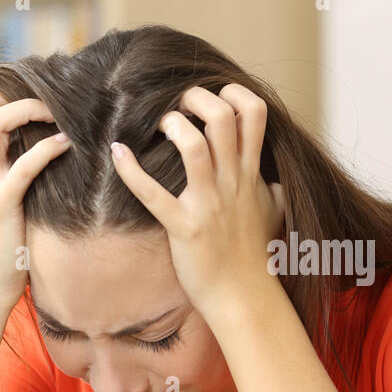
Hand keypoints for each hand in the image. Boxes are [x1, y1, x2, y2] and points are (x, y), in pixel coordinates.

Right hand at [0, 85, 71, 310]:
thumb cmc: (8, 246)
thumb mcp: (17, 202)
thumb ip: (26, 175)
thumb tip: (56, 155)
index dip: (6, 93)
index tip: (44, 99)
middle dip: (21, 95)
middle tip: (55, 103)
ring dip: (28, 111)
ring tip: (58, 116)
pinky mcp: (2, 206)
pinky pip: (21, 169)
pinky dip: (44, 151)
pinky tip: (65, 145)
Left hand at [109, 84, 285, 317]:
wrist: (245, 297)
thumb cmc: (256, 256)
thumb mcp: (274, 215)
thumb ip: (272, 192)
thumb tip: (275, 183)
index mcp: (250, 175)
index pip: (255, 114)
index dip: (234, 93)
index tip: (215, 96)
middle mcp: (232, 183)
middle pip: (222, 118)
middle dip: (196, 98)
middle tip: (178, 102)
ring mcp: (208, 204)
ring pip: (194, 145)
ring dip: (173, 124)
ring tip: (160, 123)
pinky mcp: (183, 227)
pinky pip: (152, 194)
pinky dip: (130, 170)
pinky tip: (116, 152)